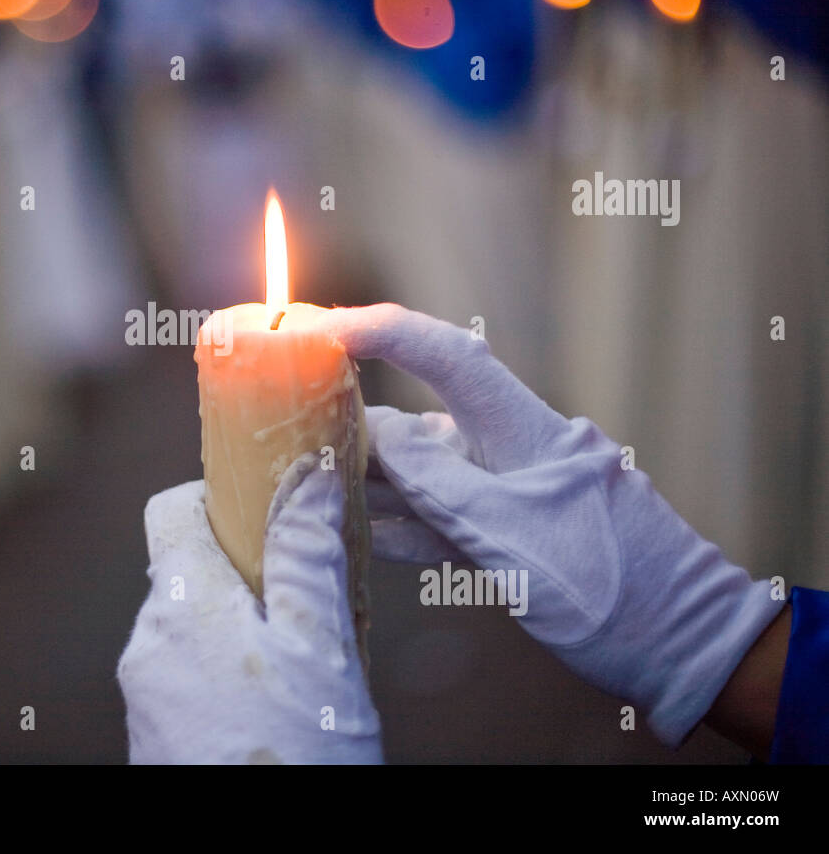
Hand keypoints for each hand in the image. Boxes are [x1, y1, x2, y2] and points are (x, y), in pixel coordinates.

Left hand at [117, 455, 381, 763]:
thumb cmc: (294, 761)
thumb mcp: (319, 650)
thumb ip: (307, 556)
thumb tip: (309, 471)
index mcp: (182, 606)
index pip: (173, 509)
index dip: (223, 497)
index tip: (274, 516)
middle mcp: (148, 642)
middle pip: (190, 567)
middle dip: (249, 571)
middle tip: (309, 602)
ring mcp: (146, 692)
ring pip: (193, 624)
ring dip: (243, 626)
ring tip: (301, 666)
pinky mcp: (155, 734)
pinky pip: (187, 674)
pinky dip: (228, 672)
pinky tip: (276, 708)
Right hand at [327, 303, 785, 746]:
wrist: (680, 647)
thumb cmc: (608, 585)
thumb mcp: (511, 534)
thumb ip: (438, 484)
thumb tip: (380, 435)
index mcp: (522, 428)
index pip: (447, 356)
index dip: (385, 331)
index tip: (325, 328)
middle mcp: (511, 450)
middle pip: (422, 421)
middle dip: (360, 424)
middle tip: (293, 432)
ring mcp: (509, 494)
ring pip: (427, 475)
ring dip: (375, 483)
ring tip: (312, 487)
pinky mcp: (511, 536)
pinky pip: (444, 519)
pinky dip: (405, 526)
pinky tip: (364, 536)